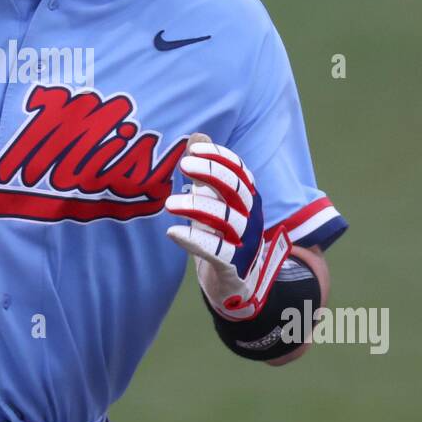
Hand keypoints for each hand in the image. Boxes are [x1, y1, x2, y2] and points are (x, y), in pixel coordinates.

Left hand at [165, 132, 289, 320]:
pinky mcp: (234, 268)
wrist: (236, 286)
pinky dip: (195, 240)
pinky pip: (218, 251)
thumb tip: (196, 135)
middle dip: (212, 173)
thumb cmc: (222, 236)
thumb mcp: (214, 202)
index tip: (194, 147)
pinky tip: (173, 232)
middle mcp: (251, 218)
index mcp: (248, 200)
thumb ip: (206, 172)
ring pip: (227, 220)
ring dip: (198, 207)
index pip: (240, 171)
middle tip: (183, 165)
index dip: (219, 156)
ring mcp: (246, 244)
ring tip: (169, 204)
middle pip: (237, 190)